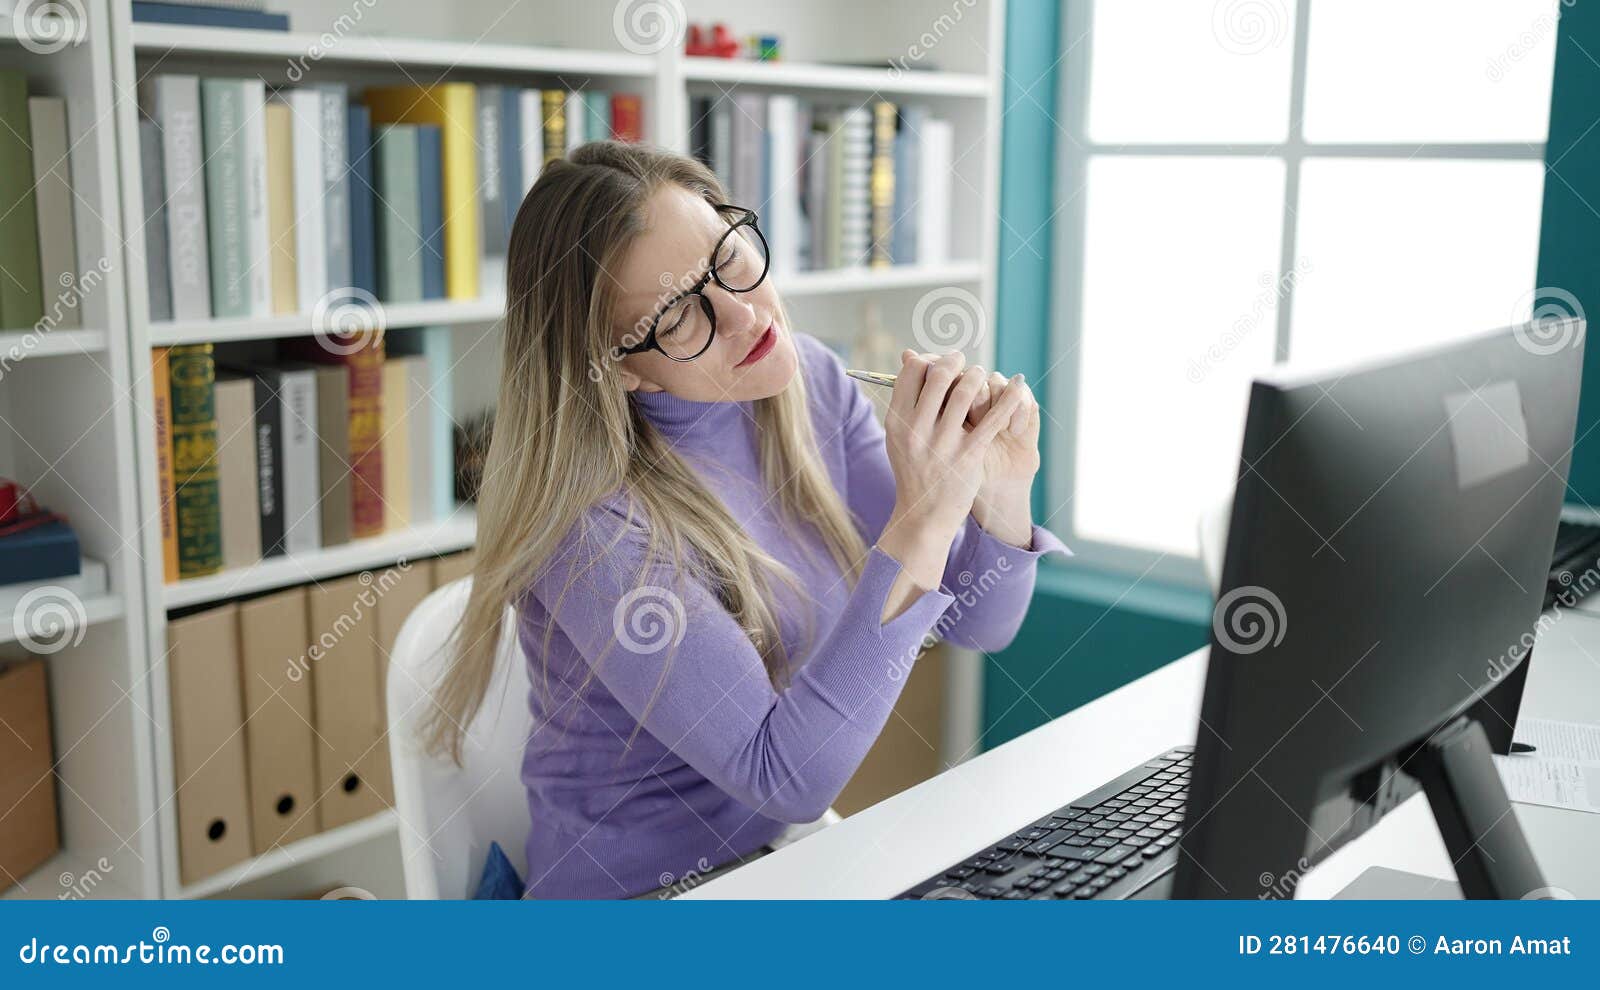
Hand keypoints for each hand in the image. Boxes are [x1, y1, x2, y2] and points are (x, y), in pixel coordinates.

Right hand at [876, 350, 1029, 618]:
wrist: (925, 514)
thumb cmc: (914, 468)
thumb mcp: (900, 435)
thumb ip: (906, 398)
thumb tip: (912, 354)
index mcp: (896, 422)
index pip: (911, 372)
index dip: (928, 359)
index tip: (939, 361)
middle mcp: (916, 431)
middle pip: (938, 376)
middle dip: (954, 361)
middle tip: (963, 361)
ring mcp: (943, 443)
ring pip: (966, 391)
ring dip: (977, 376)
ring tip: (981, 375)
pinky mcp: (969, 455)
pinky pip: (993, 419)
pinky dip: (1009, 398)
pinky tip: (1019, 384)